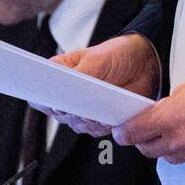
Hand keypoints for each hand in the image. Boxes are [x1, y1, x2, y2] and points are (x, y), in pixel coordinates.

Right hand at [42, 34, 159, 137]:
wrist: (144, 62)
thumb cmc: (117, 54)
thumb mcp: (97, 59)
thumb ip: (79, 76)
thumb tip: (61, 98)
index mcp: (59, 75)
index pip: (40, 96)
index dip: (43, 101)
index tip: (56, 101)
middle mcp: (68, 96)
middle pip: (59, 114)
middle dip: (73, 110)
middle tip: (88, 101)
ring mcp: (83, 110)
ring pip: (77, 125)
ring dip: (91, 117)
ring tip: (105, 101)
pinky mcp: (99, 120)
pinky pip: (96, 130)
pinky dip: (104, 124)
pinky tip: (112, 110)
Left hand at [112, 67, 184, 166]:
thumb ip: (168, 104)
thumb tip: (160, 112)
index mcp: (170, 117)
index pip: (134, 132)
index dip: (124, 132)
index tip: (122, 132)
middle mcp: (179, 139)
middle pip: (147, 149)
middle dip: (144, 140)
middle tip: (146, 131)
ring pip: (167, 156)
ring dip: (166, 146)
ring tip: (176, 132)